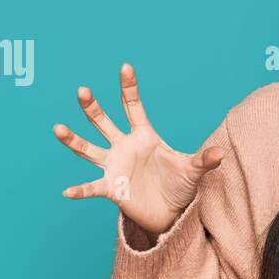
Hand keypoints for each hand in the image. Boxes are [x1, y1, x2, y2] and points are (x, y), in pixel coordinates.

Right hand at [53, 63, 223, 235]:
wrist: (170, 212)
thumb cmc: (179, 186)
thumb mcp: (192, 171)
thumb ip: (204, 160)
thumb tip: (220, 153)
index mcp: (144, 136)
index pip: (133, 106)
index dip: (129, 87)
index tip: (125, 67)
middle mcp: (124, 147)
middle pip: (104, 122)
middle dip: (92, 108)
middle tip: (82, 90)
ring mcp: (115, 166)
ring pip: (88, 149)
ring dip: (73, 140)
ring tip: (57, 128)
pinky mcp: (112, 188)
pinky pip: (92, 187)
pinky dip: (81, 190)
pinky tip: (67, 192)